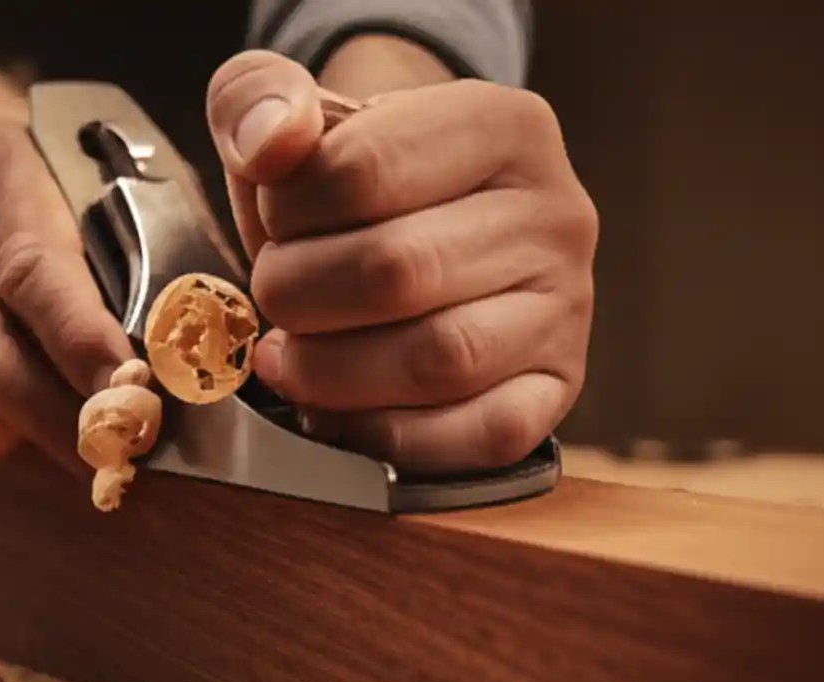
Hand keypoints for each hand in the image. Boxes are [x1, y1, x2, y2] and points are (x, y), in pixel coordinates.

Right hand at [0, 106, 132, 471]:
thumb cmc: (40, 170)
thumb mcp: (99, 172)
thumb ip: (157, 245)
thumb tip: (209, 347)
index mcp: (1, 183)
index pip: (37, 275)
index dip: (85, 346)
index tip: (136, 397)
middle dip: (63, 424)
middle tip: (127, 463)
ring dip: (39, 433)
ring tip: (95, 436)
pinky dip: (2, 432)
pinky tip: (32, 409)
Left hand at [206, 51, 597, 473]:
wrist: (426, 223)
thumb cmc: (350, 176)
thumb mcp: (294, 112)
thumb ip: (257, 100)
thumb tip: (270, 146)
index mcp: (501, 124)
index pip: (361, 173)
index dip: (285, 213)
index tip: (276, 223)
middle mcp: (554, 213)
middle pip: (397, 272)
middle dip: (297, 297)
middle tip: (273, 296)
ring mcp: (566, 306)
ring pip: (440, 361)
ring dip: (330, 375)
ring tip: (288, 359)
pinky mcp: (557, 387)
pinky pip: (483, 437)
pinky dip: (391, 439)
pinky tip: (338, 416)